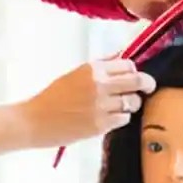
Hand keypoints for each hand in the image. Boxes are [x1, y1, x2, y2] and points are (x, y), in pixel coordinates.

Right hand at [22, 58, 155, 147]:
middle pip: (138, 81)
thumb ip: (101, 66)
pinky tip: (111, 117)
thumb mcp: (76, 74)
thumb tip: (123, 57)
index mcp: (93, 69)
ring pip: (134, 102)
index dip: (135, 70)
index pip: (128, 65)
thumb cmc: (53, 97)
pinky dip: (122, 118)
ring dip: (132, 104)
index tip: (136, 76)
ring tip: (123, 106)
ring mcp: (101, 105)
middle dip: (146, 85)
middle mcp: (100, 84)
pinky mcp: (100, 124)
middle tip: (148, 88)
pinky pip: (124, 118)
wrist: (34, 120)